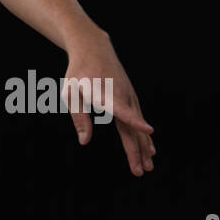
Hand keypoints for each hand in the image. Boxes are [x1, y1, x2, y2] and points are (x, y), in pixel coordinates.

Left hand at [61, 35, 155, 176]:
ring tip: (148, 166)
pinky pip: (138, 119)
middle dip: (136, 150)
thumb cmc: (78, 72)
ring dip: (143, 147)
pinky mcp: (130, 97)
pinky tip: (149, 148)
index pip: (121, 109)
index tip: (148, 130)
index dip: (134, 120)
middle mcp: (120, 96)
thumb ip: (78, 116)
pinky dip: (143, 135)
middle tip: (140, 171)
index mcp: (104, 94)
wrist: (93, 48)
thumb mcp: (70, 92)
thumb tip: (85, 141)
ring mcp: (128, 96)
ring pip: (137, 125)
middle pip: (131, 126)